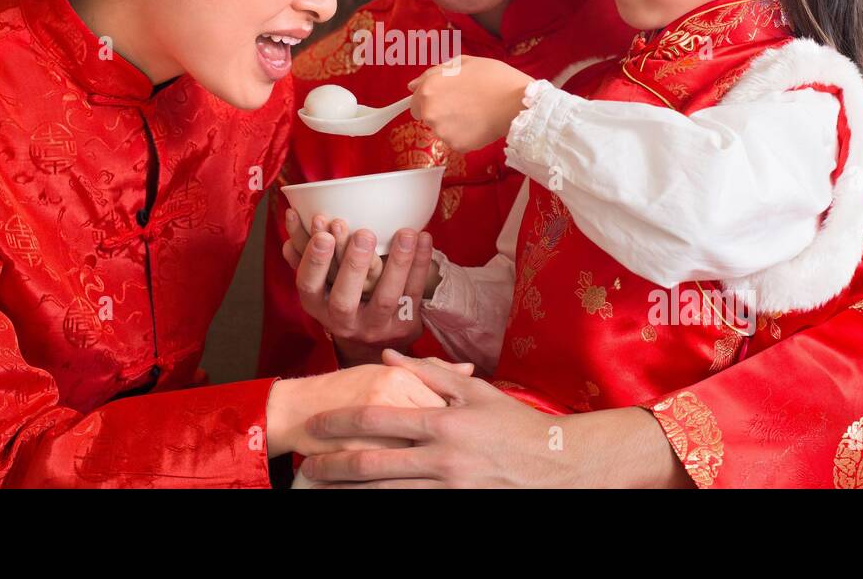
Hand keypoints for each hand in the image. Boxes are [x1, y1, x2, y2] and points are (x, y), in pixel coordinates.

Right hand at [282, 209, 436, 363]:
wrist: (374, 343)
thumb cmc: (343, 299)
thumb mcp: (321, 283)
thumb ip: (305, 255)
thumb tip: (291, 220)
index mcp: (318, 306)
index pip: (309, 286)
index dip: (314, 262)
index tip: (323, 234)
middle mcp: (343, 322)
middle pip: (345, 298)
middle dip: (353, 265)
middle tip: (363, 233)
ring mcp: (375, 326)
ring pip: (385, 297)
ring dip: (397, 263)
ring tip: (406, 233)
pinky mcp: (404, 325)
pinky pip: (413, 293)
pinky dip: (420, 265)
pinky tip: (423, 238)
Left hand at [296, 349, 694, 486]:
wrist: (556, 464)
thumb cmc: (514, 423)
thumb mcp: (475, 390)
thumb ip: (429, 372)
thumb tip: (389, 355)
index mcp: (442, 422)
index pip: (377, 421)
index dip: (341, 422)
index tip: (317, 423)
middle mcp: (440, 458)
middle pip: (372, 465)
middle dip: (333, 467)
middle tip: (306, 467)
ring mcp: (447, 488)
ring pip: (386, 494)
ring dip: (350, 492)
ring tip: (323, 490)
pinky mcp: (456, 505)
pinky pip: (409, 507)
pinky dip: (382, 504)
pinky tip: (363, 501)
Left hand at [407, 55, 532, 153]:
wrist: (517, 102)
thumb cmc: (494, 78)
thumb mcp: (462, 63)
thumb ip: (433, 73)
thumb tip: (412, 85)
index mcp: (428, 89)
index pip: (414, 103)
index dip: (430, 99)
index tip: (445, 99)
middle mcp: (430, 112)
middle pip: (426, 117)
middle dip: (439, 112)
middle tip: (463, 104)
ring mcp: (442, 131)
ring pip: (441, 130)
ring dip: (452, 124)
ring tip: (474, 112)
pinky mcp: (456, 145)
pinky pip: (455, 141)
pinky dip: (465, 135)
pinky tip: (479, 124)